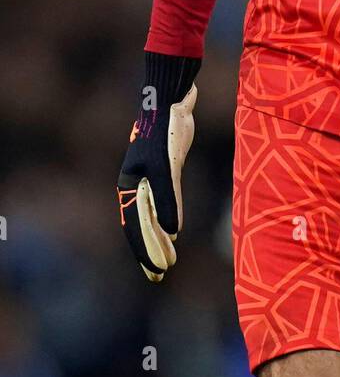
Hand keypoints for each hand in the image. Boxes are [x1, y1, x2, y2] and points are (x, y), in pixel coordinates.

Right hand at [117, 58, 199, 281]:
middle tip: (159, 275)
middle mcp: (135, 183)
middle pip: (141, 224)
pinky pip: (163, 202)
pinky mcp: (166, 169)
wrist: (173, 101)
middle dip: (149, 251)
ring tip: (167, 262)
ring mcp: (150, 177)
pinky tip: (174, 233)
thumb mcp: (166, 167)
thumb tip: (173, 232)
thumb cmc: (164, 131)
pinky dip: (167, 219)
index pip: (134, 225)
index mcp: (128, 184)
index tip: (156, 271)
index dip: (144, 250)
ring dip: (158, 239)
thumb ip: (168, 199)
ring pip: (152, 215)